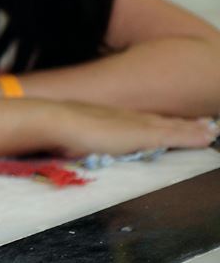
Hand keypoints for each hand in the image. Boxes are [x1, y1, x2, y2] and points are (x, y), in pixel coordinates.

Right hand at [42, 101, 217, 157]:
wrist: (57, 121)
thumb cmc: (60, 130)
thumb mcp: (75, 135)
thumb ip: (82, 138)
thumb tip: (74, 144)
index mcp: (114, 119)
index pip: (145, 121)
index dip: (164, 123)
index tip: (180, 124)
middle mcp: (129, 118)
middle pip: (163, 122)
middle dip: (185, 124)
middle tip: (206, 126)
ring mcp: (138, 125)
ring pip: (173, 126)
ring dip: (193, 129)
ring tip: (211, 130)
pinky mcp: (144, 134)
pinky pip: (174, 135)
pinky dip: (192, 136)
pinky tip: (207, 137)